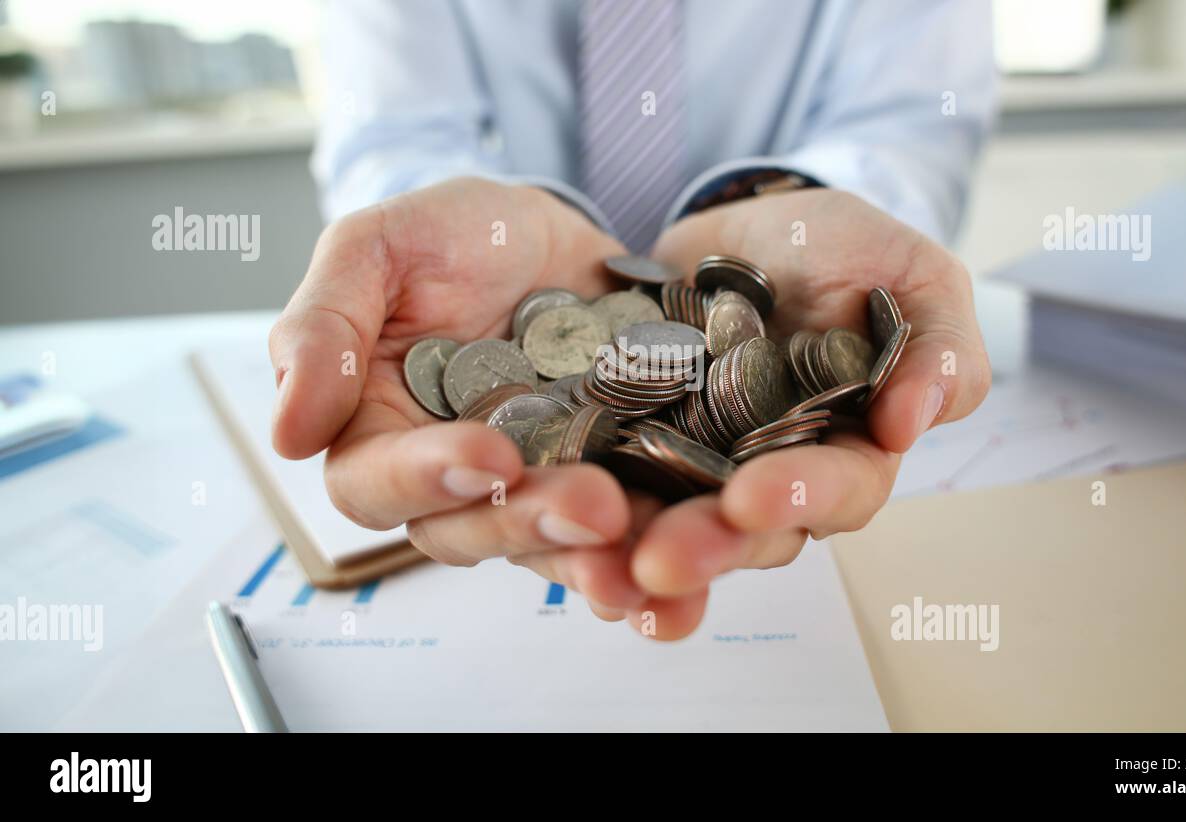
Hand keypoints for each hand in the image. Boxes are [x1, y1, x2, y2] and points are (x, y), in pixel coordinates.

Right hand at [269, 177, 646, 614]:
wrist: (556, 232)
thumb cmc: (452, 234)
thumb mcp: (379, 246)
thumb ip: (325, 324)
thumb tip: (286, 431)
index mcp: (379, 430)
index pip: (375, 481)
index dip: (424, 478)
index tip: (487, 454)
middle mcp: (451, 478)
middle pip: (468, 531)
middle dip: (528, 523)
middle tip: (592, 506)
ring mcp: (532, 488)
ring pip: (547, 548)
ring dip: (593, 561)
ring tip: (643, 558)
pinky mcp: (604, 482)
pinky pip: (622, 535)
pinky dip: (650, 555)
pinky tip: (688, 574)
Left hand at [621, 189, 990, 636]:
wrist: (743, 229)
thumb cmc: (842, 251)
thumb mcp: (911, 274)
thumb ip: (936, 343)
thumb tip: (915, 422)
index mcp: (850, 450)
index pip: (840, 491)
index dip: (802, 497)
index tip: (752, 496)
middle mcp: (773, 478)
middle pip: (748, 534)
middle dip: (707, 548)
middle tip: (661, 558)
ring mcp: (698, 470)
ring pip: (674, 529)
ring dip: (638, 556)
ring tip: (603, 574)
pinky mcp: (629, 449)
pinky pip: (607, 493)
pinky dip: (581, 523)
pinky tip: (547, 531)